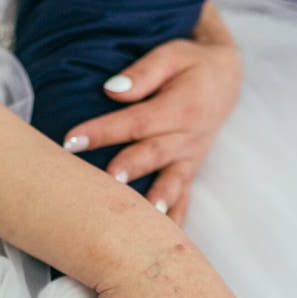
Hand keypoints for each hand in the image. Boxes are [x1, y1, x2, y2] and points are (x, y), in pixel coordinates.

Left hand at [63, 1, 240, 224]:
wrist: (225, 82)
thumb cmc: (191, 66)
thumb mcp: (171, 55)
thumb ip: (144, 73)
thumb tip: (112, 89)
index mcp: (181, 107)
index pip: (136, 121)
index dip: (103, 131)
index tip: (71, 140)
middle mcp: (188, 137)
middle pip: (152, 155)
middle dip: (127, 169)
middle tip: (105, 181)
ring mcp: (190, 159)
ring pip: (171, 184)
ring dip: (155, 202)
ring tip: (141, 220)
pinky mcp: (189, 173)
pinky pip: (184, 200)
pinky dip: (175, 221)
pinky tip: (163, 241)